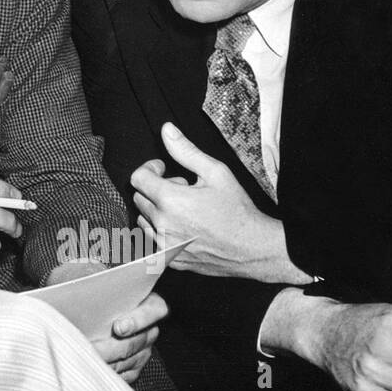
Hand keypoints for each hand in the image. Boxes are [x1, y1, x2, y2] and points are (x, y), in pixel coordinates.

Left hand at [36, 262, 164, 382]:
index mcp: (150, 304)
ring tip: (82, 358)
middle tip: (88, 348)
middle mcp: (149, 330)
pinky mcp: (133, 368)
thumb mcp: (99, 283)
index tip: (117, 327)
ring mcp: (143, 351)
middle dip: (109, 348)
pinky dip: (105, 372)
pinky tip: (89, 367)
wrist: (96, 308)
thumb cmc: (99, 293)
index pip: (152, 311)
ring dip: (104, 362)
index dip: (137, 320)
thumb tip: (78, 289)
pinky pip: (122, 375)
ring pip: (126, 361)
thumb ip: (97, 283)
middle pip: (133, 343)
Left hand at [129, 122, 311, 283]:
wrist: (253, 249)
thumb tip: (167, 130)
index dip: (150, 169)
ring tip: (184, 209)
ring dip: (157, 210)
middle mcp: (163, 224)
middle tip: (182, 189)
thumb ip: (186, 150)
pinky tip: (184, 227)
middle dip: (156, 188)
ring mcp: (164, 245)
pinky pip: (152, 240)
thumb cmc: (237, 211)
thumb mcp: (216, 172)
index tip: (163, 168)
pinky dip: (161, 230)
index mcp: (171, 201)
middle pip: (140, 198)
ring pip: (143, 219)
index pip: (137, 178)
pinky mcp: (169, 260)